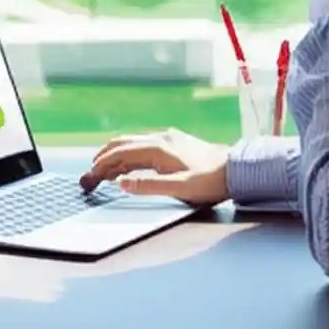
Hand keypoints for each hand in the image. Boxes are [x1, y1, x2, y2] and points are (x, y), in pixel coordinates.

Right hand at [79, 128, 230, 204]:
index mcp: (158, 149)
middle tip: (92, 171)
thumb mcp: (180, 189)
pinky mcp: (177, 142)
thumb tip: (121, 183)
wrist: (239, 170)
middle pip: (123, 143)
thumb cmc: (211, 181)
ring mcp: (169, 139)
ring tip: (106, 169)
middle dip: (104, 156)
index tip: (89, 176)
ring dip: (117, 155)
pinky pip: (145, 145)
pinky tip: (133, 164)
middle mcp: (161, 139)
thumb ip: (148, 186)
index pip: (120, 153)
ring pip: (134, 143)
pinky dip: (131, 153)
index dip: (101, 164)